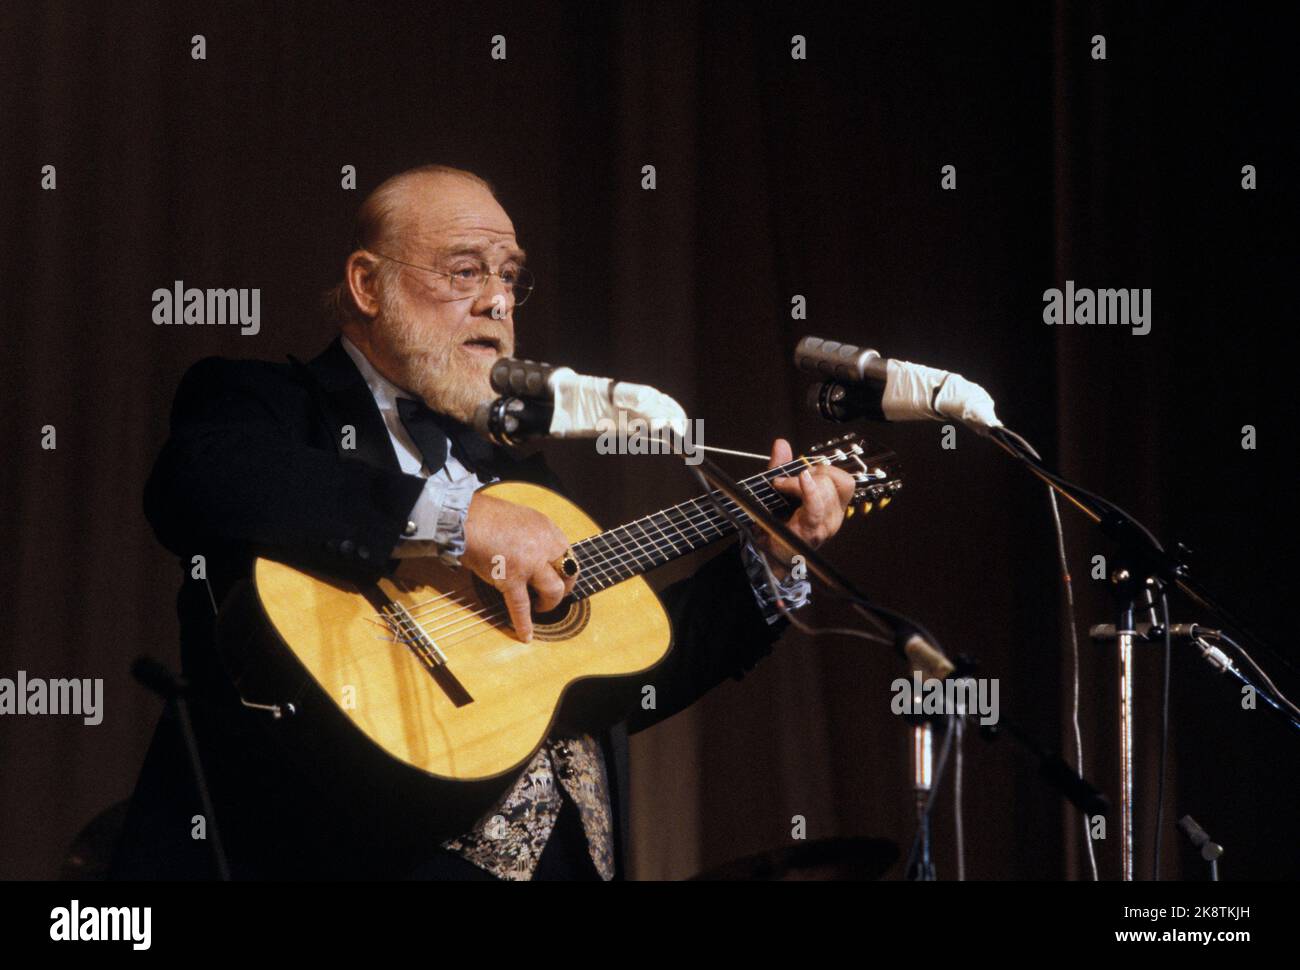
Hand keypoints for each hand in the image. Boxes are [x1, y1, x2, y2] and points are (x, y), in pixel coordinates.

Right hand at [461, 492, 575, 642]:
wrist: (462, 518)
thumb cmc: (484, 517)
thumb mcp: (520, 518)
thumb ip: (533, 535)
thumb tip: (538, 554)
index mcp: (546, 529)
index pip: (567, 553)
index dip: (565, 569)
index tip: (561, 578)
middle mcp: (543, 545)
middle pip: (568, 573)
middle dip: (563, 588)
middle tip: (552, 595)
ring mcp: (529, 563)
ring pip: (554, 591)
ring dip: (549, 603)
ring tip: (540, 608)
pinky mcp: (511, 578)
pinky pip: (521, 606)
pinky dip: (524, 623)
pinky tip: (526, 635)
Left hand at [757, 438, 855, 575]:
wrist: (767, 557)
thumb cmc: (776, 525)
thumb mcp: (780, 492)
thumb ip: (782, 468)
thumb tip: (782, 443)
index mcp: (832, 507)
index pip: (844, 481)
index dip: (826, 469)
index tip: (803, 472)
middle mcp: (834, 516)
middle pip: (835, 482)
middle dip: (812, 473)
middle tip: (788, 481)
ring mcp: (825, 525)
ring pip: (826, 490)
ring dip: (801, 481)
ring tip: (783, 486)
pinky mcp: (811, 531)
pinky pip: (816, 507)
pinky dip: (809, 490)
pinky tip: (801, 480)